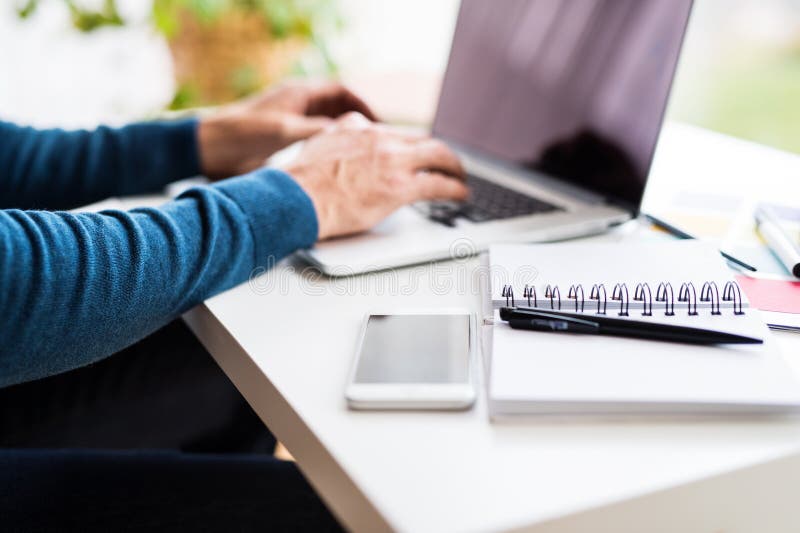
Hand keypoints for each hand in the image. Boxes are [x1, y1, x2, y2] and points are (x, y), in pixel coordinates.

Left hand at [197, 81, 376, 179]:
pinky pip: (318, 140)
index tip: (380, 123)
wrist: (210, 148)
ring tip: (364, 155)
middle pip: (341, 107)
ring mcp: (294, 121)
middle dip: (361, 122)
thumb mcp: (285, 131)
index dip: (364, 104)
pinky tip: (339, 164)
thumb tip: (350, 135)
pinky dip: (332, 148)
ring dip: (347, 137)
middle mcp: (299, 104)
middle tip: (377, 141)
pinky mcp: (286, 139)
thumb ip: (318, 131)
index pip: (343, 91)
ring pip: (331, 125)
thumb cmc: (243, 134)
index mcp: (300, 93)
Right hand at [285, 113, 468, 239]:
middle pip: (422, 140)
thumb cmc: (299, 183)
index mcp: (357, 127)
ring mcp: (391, 160)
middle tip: (449, 163)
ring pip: (437, 156)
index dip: (412, 145)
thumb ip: (338, 142)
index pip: (395, 132)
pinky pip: (438, 184)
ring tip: (461, 177)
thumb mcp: (318, 147)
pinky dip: (455, 187)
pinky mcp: (399, 186)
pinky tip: (461, 193)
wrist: (294, 197)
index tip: (418, 152)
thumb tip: (343, 152)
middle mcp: (378, 138)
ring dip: (454, 167)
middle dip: (440, 152)